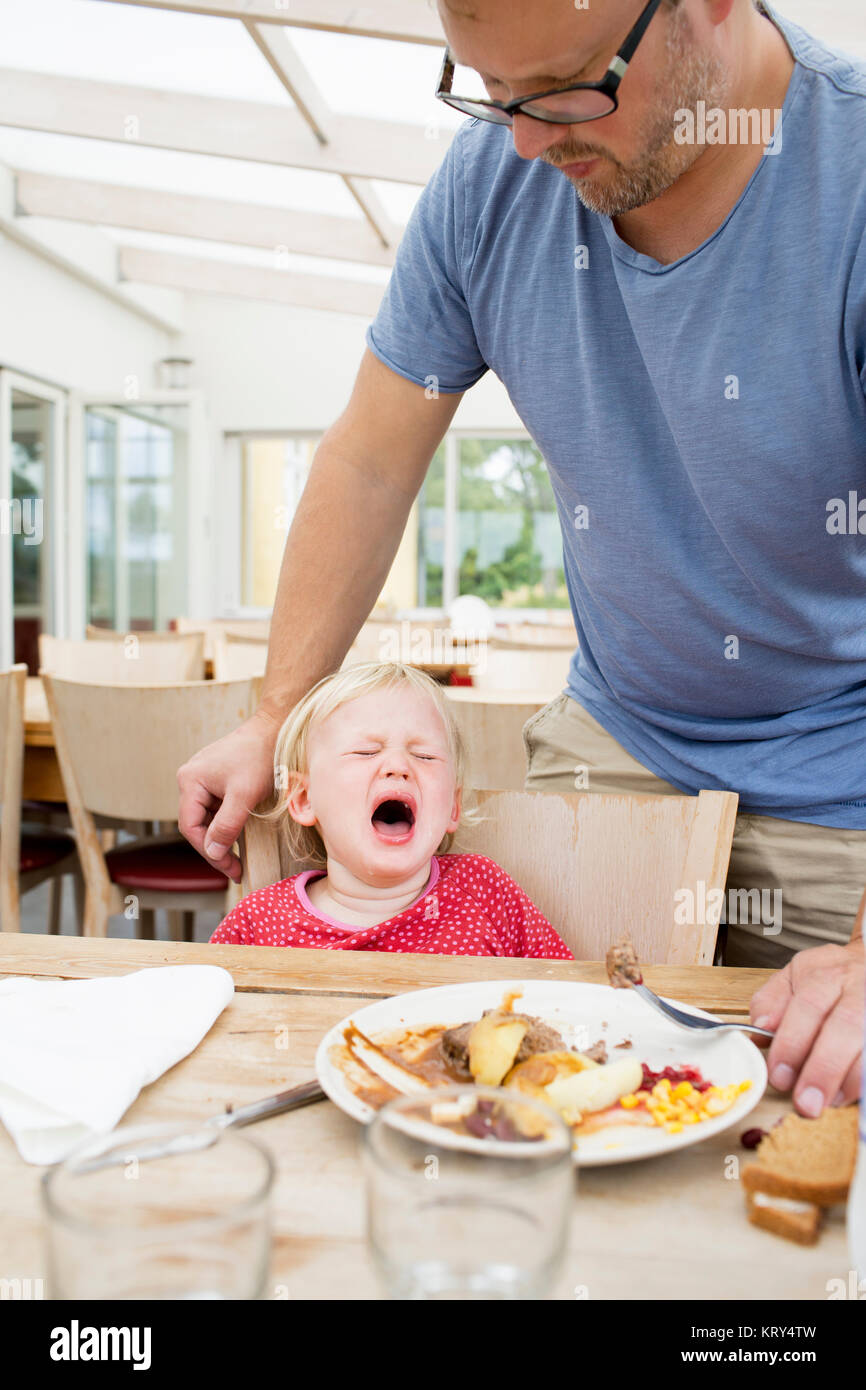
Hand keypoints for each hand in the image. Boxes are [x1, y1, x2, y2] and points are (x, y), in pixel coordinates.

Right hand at [177, 708, 280, 882]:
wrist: (276, 727)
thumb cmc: (261, 756)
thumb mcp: (244, 795)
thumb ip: (227, 825)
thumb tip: (213, 851)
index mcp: (190, 780)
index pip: (191, 827)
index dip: (208, 852)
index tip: (229, 868)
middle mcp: (191, 778)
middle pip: (197, 824)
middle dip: (215, 847)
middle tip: (235, 869)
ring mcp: (203, 777)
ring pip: (207, 817)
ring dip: (222, 837)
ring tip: (238, 858)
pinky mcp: (218, 778)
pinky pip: (217, 807)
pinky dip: (227, 823)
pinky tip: (240, 836)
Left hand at [749, 938, 863, 1115]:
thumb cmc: (828, 980)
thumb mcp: (792, 978)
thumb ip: (771, 1003)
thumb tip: (759, 1030)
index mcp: (824, 973)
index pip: (808, 1005)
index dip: (793, 1044)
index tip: (779, 1076)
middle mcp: (857, 986)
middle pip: (846, 1025)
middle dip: (824, 1068)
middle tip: (807, 1102)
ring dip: (851, 1079)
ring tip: (831, 1100)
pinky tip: (853, 1092)